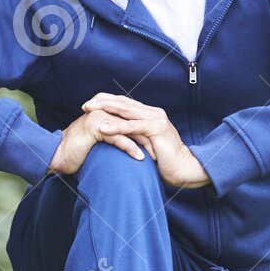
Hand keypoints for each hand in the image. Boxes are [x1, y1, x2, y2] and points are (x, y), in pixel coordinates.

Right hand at [45, 105, 158, 175]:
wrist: (56, 157)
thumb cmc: (75, 152)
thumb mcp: (98, 142)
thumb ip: (111, 137)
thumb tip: (127, 143)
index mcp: (106, 112)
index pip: (131, 121)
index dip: (145, 133)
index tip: (158, 147)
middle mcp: (103, 111)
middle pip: (133, 123)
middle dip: (149, 138)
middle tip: (162, 151)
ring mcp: (100, 117)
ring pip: (128, 129)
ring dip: (143, 144)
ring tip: (155, 157)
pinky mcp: (95, 127)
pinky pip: (118, 137)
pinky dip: (130, 148)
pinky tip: (140, 158)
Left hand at [80, 92, 210, 187]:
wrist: (184, 168)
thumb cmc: (165, 160)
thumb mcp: (146, 144)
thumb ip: (135, 137)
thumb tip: (119, 139)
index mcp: (150, 114)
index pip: (125, 103)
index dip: (106, 102)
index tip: (89, 105)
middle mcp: (153, 112)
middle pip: (123, 103)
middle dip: (102, 102)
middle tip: (84, 105)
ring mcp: (155, 119)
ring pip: (126, 110)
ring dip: (105, 109)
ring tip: (89, 110)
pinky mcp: (156, 129)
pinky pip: (132, 127)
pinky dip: (116, 127)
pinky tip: (102, 128)